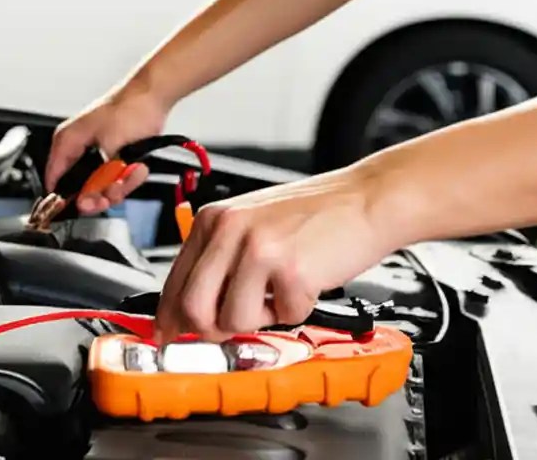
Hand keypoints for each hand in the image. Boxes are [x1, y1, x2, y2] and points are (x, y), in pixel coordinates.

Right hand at [46, 85, 169, 213]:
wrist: (153, 96)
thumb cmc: (130, 109)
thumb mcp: (112, 149)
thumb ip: (99, 178)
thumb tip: (88, 199)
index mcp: (67, 141)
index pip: (53, 180)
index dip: (65, 199)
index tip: (81, 208)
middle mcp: (77, 147)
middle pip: (80, 187)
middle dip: (100, 193)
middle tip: (111, 194)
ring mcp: (94, 151)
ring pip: (100, 184)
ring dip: (118, 185)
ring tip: (130, 173)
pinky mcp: (110, 154)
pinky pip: (114, 177)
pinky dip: (127, 177)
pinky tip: (135, 168)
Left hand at [154, 167, 393, 342]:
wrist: (366, 198)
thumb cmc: (315, 215)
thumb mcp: (253, 225)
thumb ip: (220, 263)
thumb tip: (189, 313)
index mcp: (214, 220)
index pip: (174, 283)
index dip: (171, 320)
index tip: (170, 338)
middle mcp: (229, 230)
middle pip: (193, 310)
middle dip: (213, 329)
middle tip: (237, 323)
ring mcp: (258, 249)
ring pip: (233, 320)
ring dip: (262, 318)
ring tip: (282, 290)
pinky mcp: (290, 269)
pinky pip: (282, 317)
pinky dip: (298, 309)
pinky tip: (309, 280)